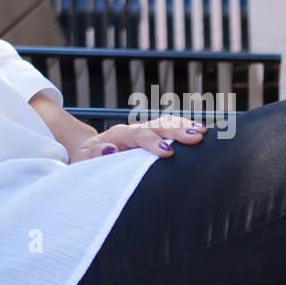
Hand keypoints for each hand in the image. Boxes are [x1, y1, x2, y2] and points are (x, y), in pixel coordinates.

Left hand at [69, 114, 206, 161]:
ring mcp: (143, 132)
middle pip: (157, 125)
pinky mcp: (151, 137)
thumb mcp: (83, 160)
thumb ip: (94, 155)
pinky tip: (200, 131)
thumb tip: (111, 149)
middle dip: (177, 130)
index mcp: (117, 135)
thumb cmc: (86, 160)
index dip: (153, 142)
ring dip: (184, 126)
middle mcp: (133, 130)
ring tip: (203, 132)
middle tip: (196, 136)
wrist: (88, 153)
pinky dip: (183, 127)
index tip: (168, 153)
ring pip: (166, 124)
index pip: (138, 135)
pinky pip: (169, 129)